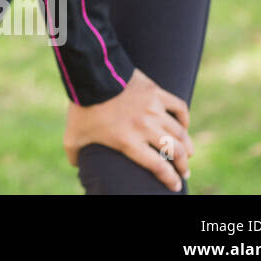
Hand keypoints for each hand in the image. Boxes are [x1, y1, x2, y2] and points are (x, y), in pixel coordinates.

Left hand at [63, 68, 194, 191]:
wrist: (90, 75)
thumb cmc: (81, 108)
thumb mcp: (73, 136)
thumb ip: (74, 154)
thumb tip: (75, 166)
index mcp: (128, 141)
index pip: (158, 166)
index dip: (170, 179)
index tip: (176, 185)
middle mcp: (145, 128)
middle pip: (174, 151)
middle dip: (182, 165)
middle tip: (184, 171)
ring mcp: (153, 110)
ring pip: (179, 132)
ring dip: (187, 145)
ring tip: (188, 153)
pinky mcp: (156, 92)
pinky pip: (179, 107)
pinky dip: (184, 118)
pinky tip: (183, 125)